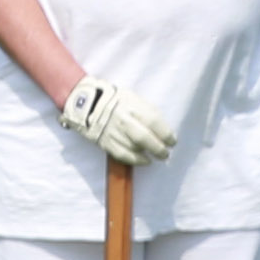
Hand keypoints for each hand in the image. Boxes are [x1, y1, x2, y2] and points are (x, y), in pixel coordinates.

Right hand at [59, 75, 175, 165]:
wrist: (88, 103)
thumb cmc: (117, 100)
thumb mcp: (134, 99)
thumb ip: (148, 112)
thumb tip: (163, 129)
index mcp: (133, 107)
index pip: (154, 122)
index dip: (165, 134)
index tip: (172, 142)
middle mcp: (123, 120)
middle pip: (144, 138)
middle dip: (158, 149)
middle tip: (166, 154)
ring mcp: (112, 131)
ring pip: (134, 148)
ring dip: (148, 154)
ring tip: (156, 156)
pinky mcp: (104, 141)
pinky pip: (122, 154)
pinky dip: (135, 160)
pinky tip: (144, 161)